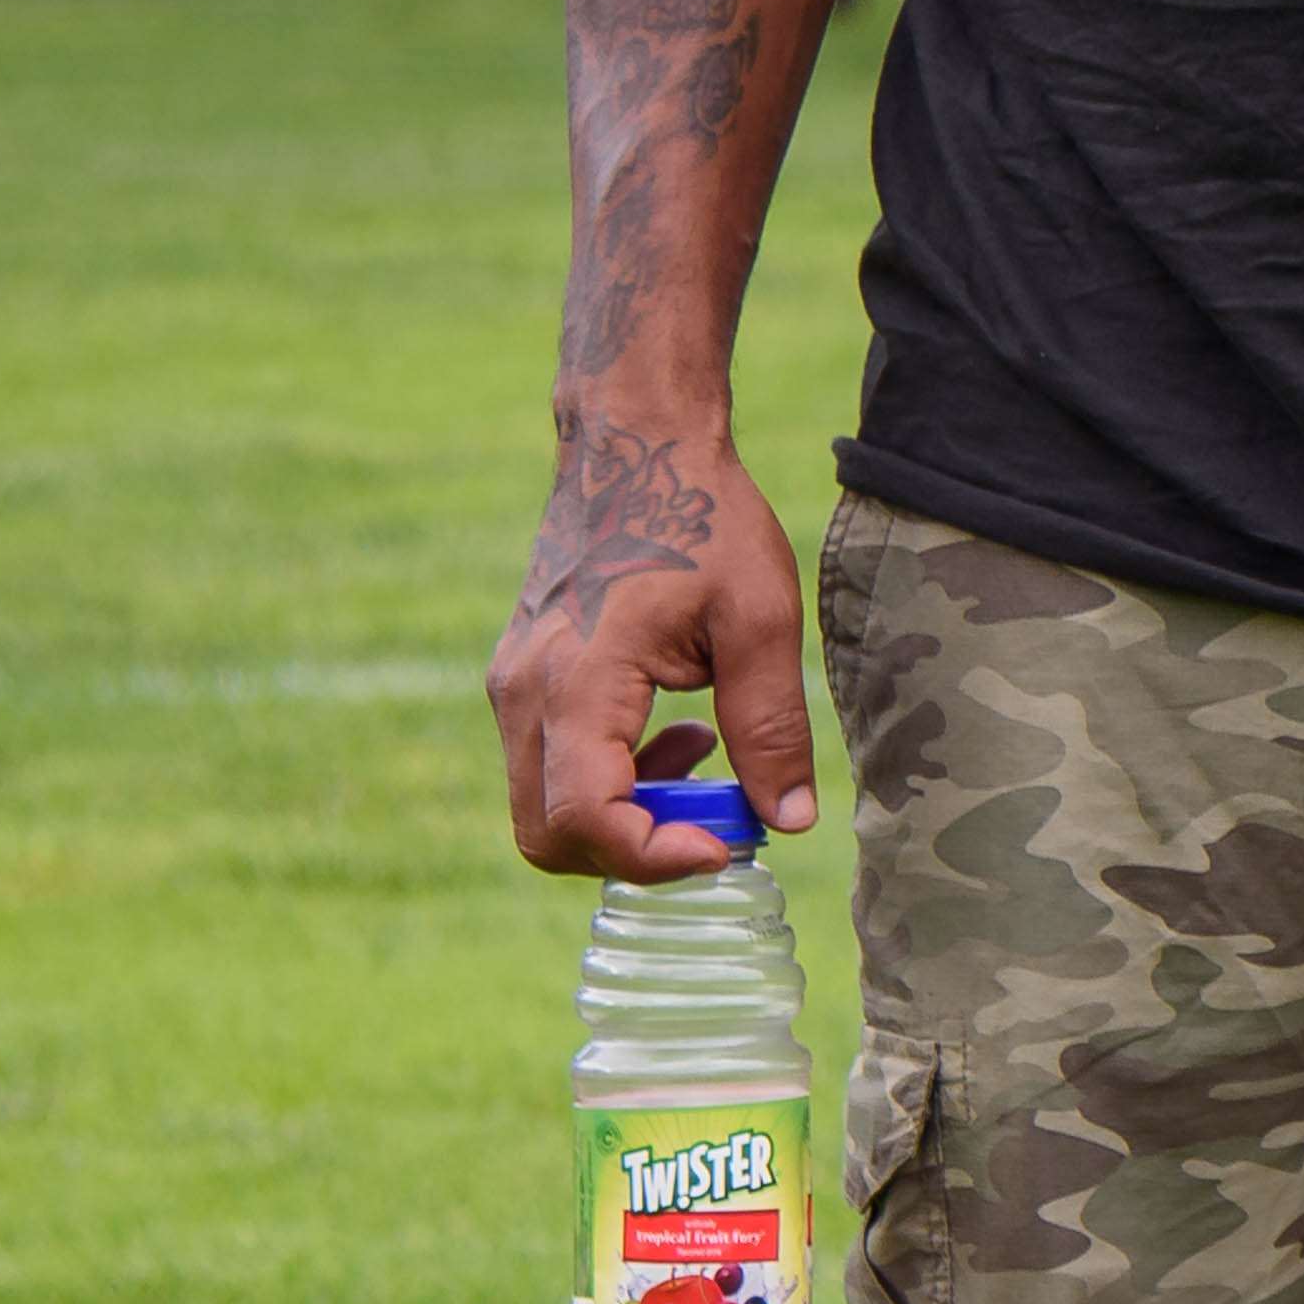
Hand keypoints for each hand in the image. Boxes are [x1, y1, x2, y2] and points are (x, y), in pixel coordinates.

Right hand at [489, 392, 813, 879]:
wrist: (637, 447)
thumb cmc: (702, 521)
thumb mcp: (759, 620)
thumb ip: (771, 727)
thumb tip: (791, 820)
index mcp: (577, 681)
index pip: (587, 819)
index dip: (655, 856)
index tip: (726, 845)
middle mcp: (524, 694)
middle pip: (549, 835)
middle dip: (636, 848)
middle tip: (719, 814)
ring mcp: (512, 688)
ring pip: (544, 809)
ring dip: (625, 813)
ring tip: (705, 752)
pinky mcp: (521, 682)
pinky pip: (547, 769)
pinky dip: (609, 780)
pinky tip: (677, 731)